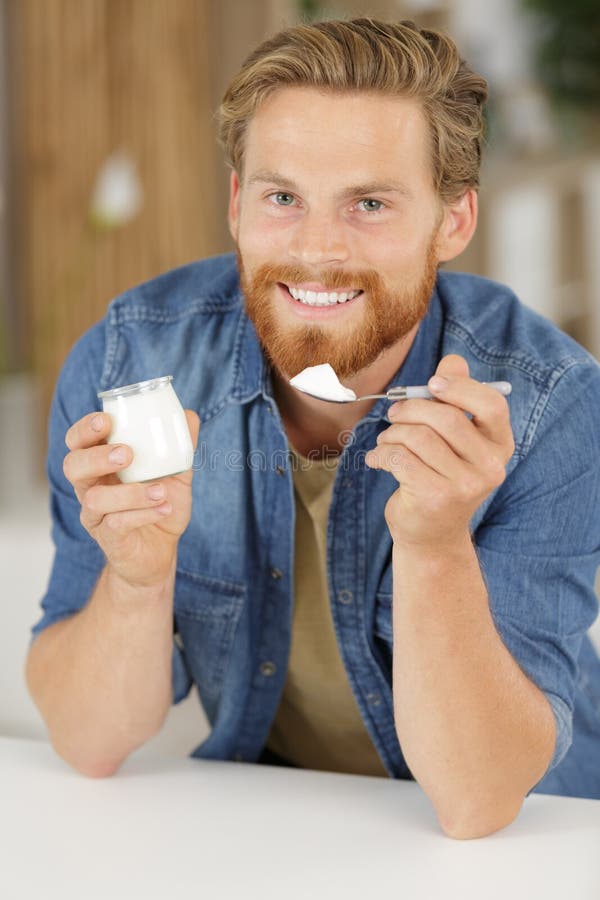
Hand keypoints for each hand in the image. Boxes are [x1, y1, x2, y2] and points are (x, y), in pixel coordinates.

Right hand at [63, 409, 200, 586]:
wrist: (161, 551)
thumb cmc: (160, 503)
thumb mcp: (175, 473)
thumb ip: (180, 446)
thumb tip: (189, 416)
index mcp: (100, 464)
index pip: (78, 441)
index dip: (85, 429)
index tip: (106, 420)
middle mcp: (91, 487)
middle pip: (73, 466)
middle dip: (96, 457)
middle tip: (126, 453)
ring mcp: (95, 516)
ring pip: (95, 499)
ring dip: (129, 492)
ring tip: (160, 489)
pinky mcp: (108, 539)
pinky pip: (116, 524)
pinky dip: (143, 513)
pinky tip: (164, 507)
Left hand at [364, 355, 514, 549]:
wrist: (432, 536)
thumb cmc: (440, 476)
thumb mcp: (453, 440)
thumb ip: (456, 399)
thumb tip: (453, 361)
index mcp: (500, 445)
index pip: (491, 405)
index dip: (460, 387)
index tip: (432, 384)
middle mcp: (490, 466)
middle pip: (446, 417)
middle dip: (410, 409)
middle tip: (393, 415)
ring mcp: (465, 485)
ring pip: (418, 437)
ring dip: (392, 434)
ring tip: (385, 443)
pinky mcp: (436, 498)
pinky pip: (400, 458)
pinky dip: (380, 454)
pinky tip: (377, 460)